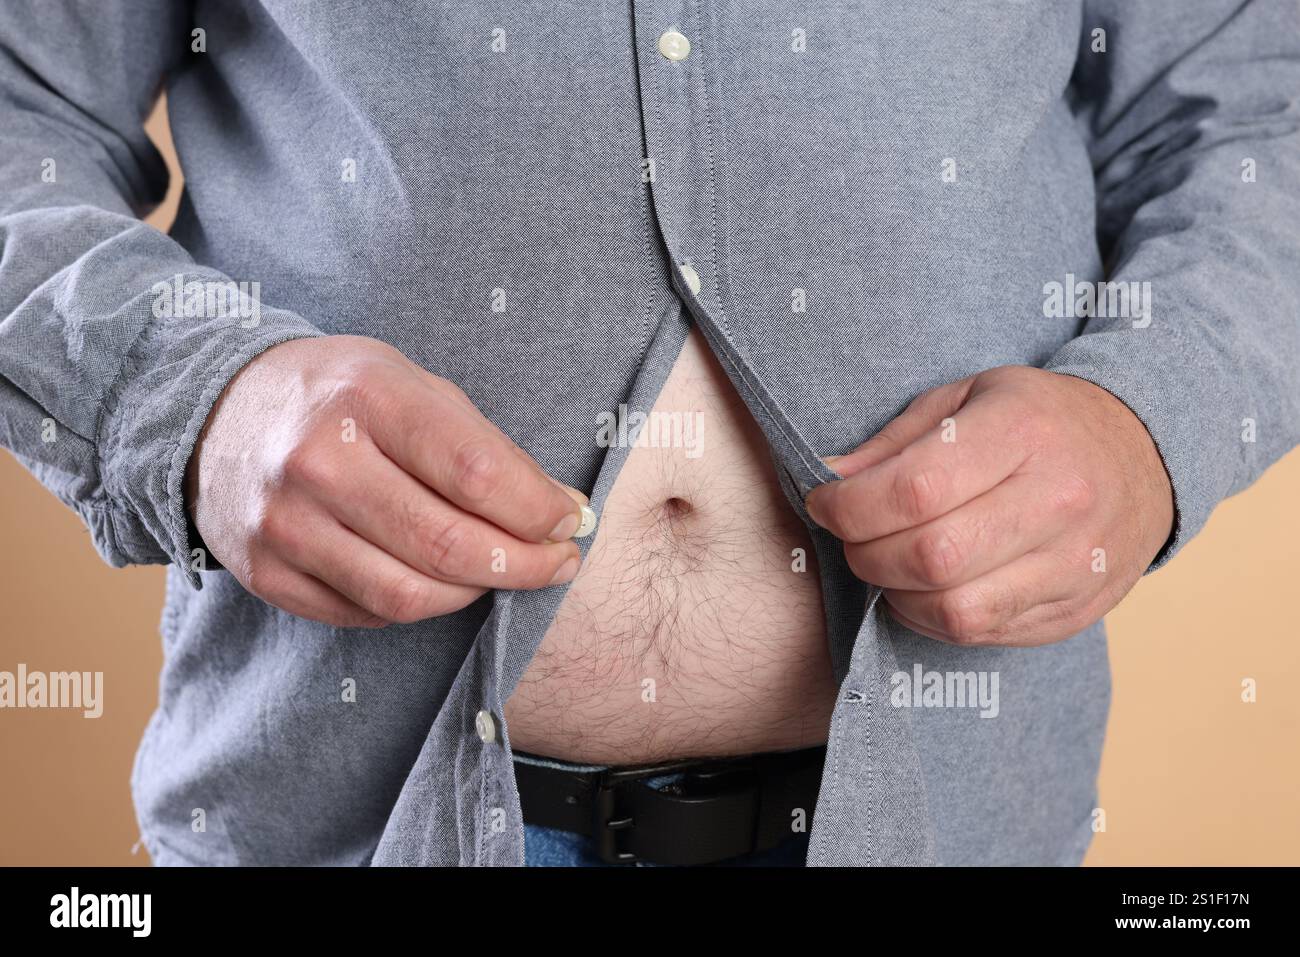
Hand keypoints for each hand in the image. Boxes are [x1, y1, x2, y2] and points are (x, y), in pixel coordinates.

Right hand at [185, 335, 589, 627]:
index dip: (538, 510)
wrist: (218, 410)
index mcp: (368, 396)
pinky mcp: (265, 573)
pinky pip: (365, 614)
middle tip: (556, 563)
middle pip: (448, 544)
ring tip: (498, 572)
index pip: (477, 474)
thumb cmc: (339, 394)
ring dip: (474, 593)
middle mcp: (319, 461)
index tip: (569, 521)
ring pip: (409, 594)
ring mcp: (285, 523)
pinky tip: (435, 580)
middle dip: (522, 565)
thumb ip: (484, 446)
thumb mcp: (413, 384)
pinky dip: (416, 604)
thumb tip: (560, 511)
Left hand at [805, 366, 1174, 645]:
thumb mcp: (968, 398)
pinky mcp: (1075, 610)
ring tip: (891, 564)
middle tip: (856, 537)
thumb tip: (830, 480)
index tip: (827, 503)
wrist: (1145, 454)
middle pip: (932, 556)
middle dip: (867, 554)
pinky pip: (982, 634)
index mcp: (1023, 431)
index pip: (915, 489)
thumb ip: (895, 441)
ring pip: (955, 610)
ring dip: (898, 595)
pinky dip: (934, 619)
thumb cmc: (1038, 421)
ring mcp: (1075, 564)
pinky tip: (928, 587)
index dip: (850, 507)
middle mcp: (1059, 500)